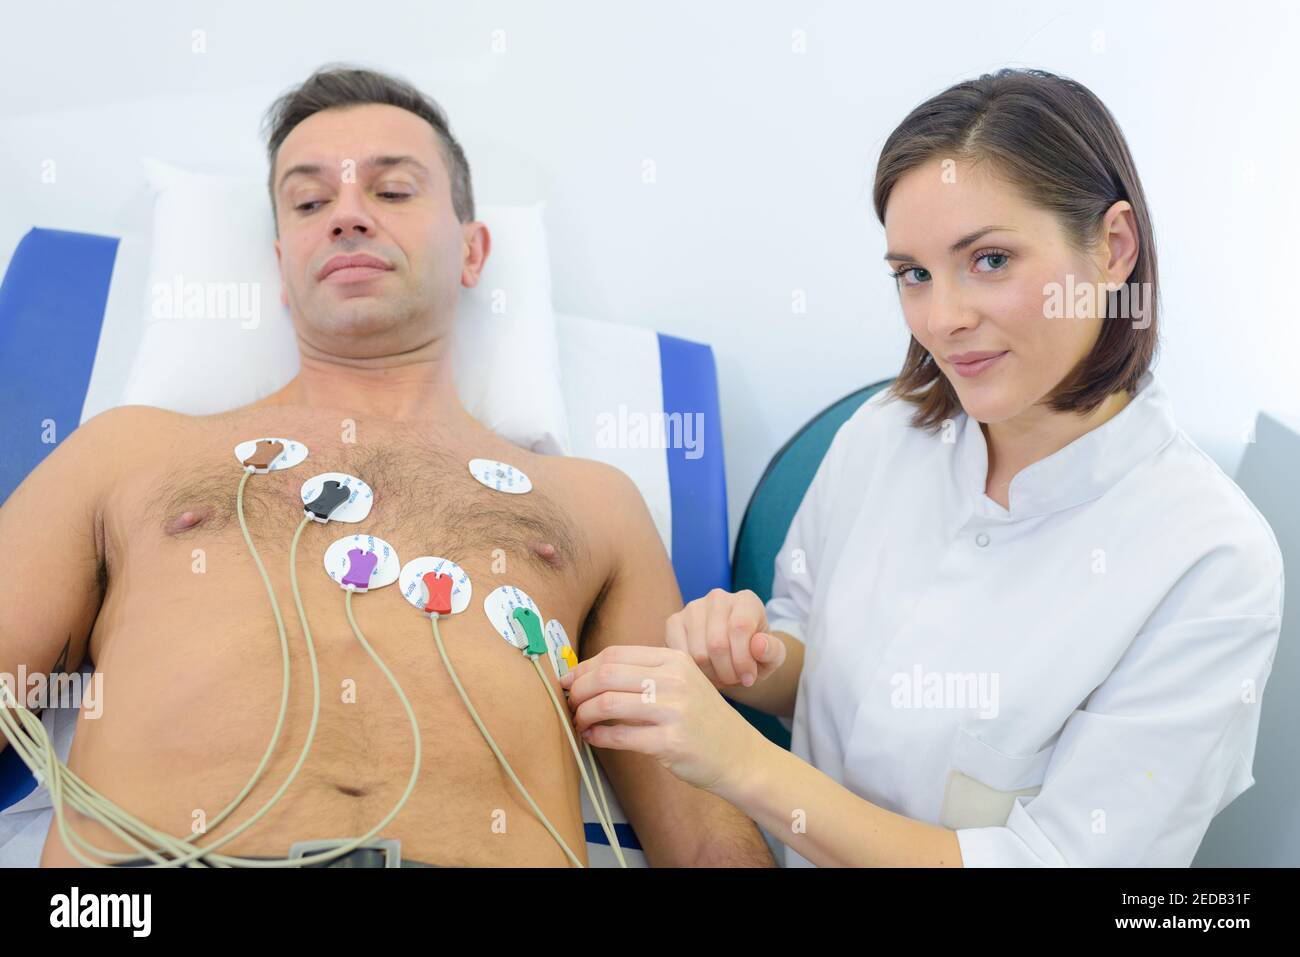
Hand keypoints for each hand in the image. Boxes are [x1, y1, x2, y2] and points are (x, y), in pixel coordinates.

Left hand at [559, 645, 765, 792]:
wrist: (738, 754)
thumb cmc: (701, 718)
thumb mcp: (682, 682)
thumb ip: (644, 673)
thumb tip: (587, 674)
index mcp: (674, 659)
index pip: (615, 654)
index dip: (584, 667)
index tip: (569, 680)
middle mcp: (674, 680)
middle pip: (607, 675)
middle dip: (578, 689)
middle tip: (569, 702)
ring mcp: (673, 710)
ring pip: (608, 703)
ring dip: (583, 713)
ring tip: (579, 721)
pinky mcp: (670, 743)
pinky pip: (619, 736)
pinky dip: (597, 736)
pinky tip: (592, 737)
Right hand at [665, 588, 786, 688]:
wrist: (734, 654)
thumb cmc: (755, 654)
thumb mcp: (773, 657)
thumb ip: (772, 652)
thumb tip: (758, 645)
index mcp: (747, 601)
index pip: (740, 627)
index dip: (743, 660)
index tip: (748, 679)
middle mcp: (718, 598)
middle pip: (717, 643)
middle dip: (727, 671)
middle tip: (733, 679)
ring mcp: (693, 608)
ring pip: (697, 652)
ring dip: (710, 674)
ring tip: (720, 675)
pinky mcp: (674, 622)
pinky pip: (678, 654)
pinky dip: (692, 670)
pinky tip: (704, 671)